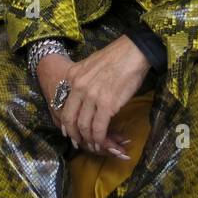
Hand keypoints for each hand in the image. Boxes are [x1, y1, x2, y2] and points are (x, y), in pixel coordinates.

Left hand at [36, 37, 150, 158]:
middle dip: (74, 135)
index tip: (68, 131)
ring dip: (88, 139)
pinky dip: (99, 139)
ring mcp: (91, 96)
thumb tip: (82, 97)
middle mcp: (78, 87)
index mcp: (73, 76)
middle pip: (70, 118)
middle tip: (78, 143)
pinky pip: (99, 128)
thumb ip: (83, 80)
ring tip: (93, 145)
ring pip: (84, 126)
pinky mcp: (107, 104)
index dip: (66, 122)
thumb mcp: (90, 65)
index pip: (64, 105)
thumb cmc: (116, 57)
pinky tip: (101, 142)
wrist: (134, 52)